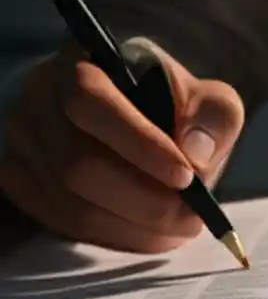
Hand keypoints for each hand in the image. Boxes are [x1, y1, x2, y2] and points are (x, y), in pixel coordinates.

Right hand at [0, 40, 244, 252]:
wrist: (146, 123)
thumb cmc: (176, 108)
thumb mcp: (210, 101)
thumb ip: (215, 117)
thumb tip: (196, 153)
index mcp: (80, 61)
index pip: (90, 100)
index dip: (139, 144)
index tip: (186, 178)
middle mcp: (39, 98)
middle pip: (76, 163)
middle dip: (144, 201)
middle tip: (192, 219)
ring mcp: (23, 141)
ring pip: (69, 201)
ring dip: (133, 227)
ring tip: (178, 229)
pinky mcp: (20, 179)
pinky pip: (58, 222)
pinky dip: (111, 237)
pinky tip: (148, 233)